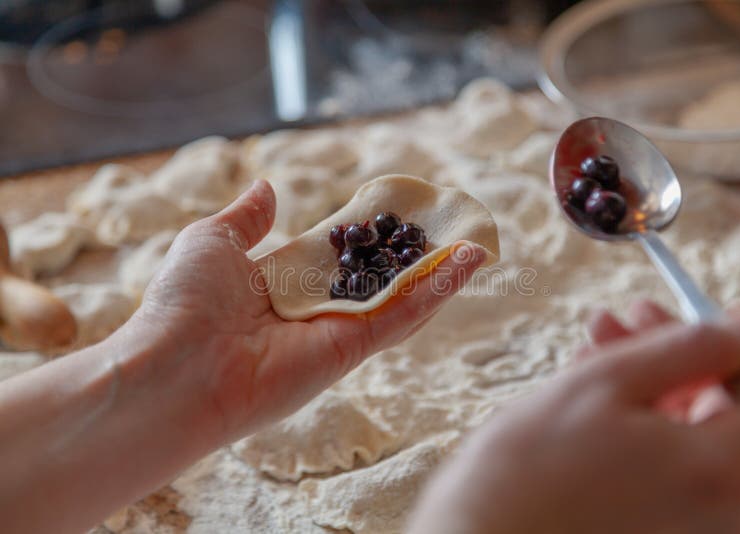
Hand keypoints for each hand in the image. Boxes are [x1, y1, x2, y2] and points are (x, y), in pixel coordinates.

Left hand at [129, 180, 486, 442]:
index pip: (338, 254)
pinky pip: (403, 314)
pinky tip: (469, 259)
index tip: (398, 207)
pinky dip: (439, 287)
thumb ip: (246, 218)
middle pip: (378, 275)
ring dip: (440, 268)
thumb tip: (266, 187)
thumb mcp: (212, 241)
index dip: (370, 230)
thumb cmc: (184, 303)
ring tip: (475, 236)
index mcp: (283, 283)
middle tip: (449, 220)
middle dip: (414, 249)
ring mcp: (338, 331)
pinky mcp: (353, 349)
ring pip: (401, 295)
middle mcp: (315, 309)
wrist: (176, 367)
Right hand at [409, 301, 739, 533]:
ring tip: (594, 346)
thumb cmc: (530, 467)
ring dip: (647, 380)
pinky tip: (591, 389)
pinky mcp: (656, 531)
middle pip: (726, 409)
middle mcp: (722, 511)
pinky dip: (636, 421)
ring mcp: (689, 527)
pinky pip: (665, 463)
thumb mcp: (608, 382)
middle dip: (678, 353)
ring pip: (688, 432)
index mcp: (722, 471)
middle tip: (628, 317)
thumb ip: (690, 348)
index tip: (716, 315)